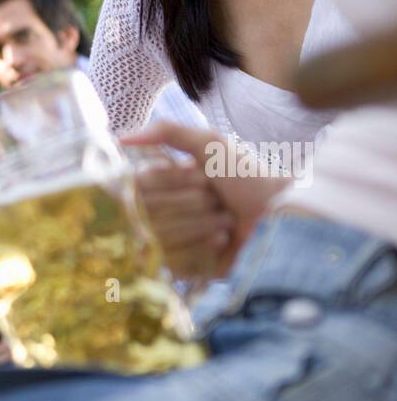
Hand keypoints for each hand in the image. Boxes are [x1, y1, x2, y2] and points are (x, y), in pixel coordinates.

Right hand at [119, 122, 240, 279]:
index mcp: (161, 181)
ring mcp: (168, 241)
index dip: (172, 182)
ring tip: (225, 222)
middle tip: (218, 201)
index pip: (140, 186)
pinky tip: (221, 243)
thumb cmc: (246, 177)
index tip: (202, 178)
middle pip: (150, 213)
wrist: (280, 218)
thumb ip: (167, 131)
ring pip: (161, 238)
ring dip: (200, 226)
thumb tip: (120, 139)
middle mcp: (159, 210)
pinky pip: (173, 262)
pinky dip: (202, 249)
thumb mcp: (209, 143)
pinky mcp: (182, 269)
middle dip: (192, 204)